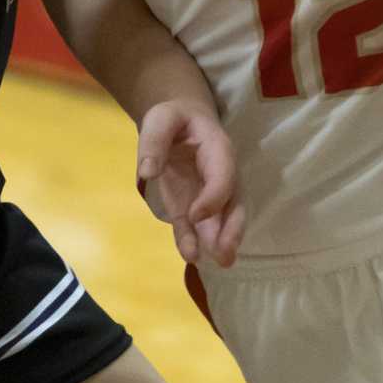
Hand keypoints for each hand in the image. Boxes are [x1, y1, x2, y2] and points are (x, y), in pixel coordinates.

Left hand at [138, 97, 244, 268]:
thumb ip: (154, 142)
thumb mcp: (160, 119)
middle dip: (232, 229)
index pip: (223, 175)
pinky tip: (191, 256)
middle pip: (233, 204)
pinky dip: (194, 241)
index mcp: (217, 149)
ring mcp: (207, 194)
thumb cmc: (174, 118)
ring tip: (219, 263)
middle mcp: (220, 175)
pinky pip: (195, 227)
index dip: (213, 197)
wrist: (179, 123)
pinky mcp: (191, 207)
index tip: (195, 215)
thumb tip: (148, 172)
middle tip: (225, 253)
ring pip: (220, 221)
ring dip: (219, 242)